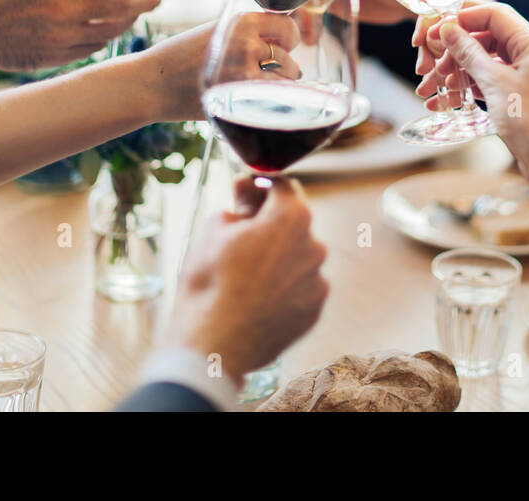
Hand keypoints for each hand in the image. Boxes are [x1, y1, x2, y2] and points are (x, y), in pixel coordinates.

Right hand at [0, 0, 167, 69]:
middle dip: (145, 2)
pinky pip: (92, 48)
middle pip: (122, 7)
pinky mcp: (56, 58)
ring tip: (133, 12)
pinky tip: (106, 29)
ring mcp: (60, 37)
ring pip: (110, 32)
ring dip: (127, 21)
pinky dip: (104, 37)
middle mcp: (62, 8)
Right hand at [129, 11, 302, 121]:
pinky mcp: (241, 95)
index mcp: (240, 21)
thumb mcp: (216, 31)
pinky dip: (273, 98)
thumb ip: (247, 31)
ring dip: (281, 81)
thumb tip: (284, 36)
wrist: (153, 83)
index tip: (281, 46)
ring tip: (260, 85)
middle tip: (266, 70)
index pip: (286, 25)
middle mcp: (246, 41)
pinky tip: (257, 98)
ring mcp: (246, 70)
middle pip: (289, 51)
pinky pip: (277, 95)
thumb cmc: (182, 57)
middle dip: (283, 61)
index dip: (287, 37)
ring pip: (288, 74)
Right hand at [164, 176, 328, 381]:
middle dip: (269, 224)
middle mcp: (314, 245)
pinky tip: (257, 296)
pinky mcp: (314, 310)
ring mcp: (317, 280)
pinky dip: (284, 287)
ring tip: (244, 275)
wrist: (214, 343)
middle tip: (239, 236)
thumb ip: (239, 203)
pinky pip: (300, 287)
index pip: (283, 186)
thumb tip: (247, 194)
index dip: (260, 187)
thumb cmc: (211, 284)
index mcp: (291, 217)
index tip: (246, 194)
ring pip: (297, 256)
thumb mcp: (214, 228)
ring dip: (278, 257)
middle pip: (293, 223)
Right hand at [416, 3, 528, 180]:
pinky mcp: (526, 97)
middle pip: (491, 37)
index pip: (494, 14)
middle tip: (435, 60)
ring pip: (491, 62)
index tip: (439, 29)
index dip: (463, 18)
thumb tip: (449, 30)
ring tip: (440, 83)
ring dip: (464, 69)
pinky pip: (497, 82)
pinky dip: (476, 86)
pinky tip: (454, 98)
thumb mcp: (494, 81)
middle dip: (460, 47)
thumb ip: (469, 53)